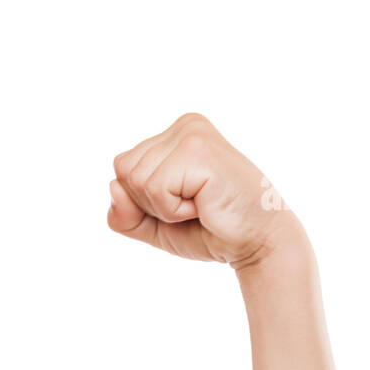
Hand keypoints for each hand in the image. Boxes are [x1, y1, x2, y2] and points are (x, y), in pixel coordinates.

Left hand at [108, 113, 304, 269]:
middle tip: (194, 205)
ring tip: (200, 204)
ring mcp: (192, 134)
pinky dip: (173, 210)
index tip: (183, 202)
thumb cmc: (210, 230)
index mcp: (174, 134)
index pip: (122, 167)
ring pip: (135, 180)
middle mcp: (185, 125)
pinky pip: (154, 189)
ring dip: (163, 208)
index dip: (142, 200)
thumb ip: (123, 212)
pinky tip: (204, 204)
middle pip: (123, 171)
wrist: (257, 244)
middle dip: (151, 204)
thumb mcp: (153, 224)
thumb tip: (112, 185)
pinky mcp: (198, 150)